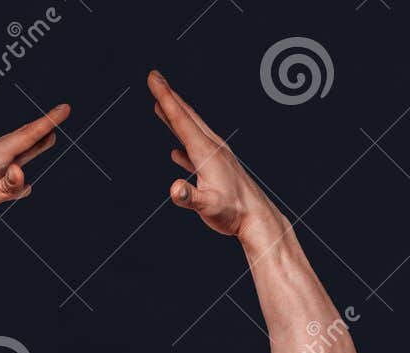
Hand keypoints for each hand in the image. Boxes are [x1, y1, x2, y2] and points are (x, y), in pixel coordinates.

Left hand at [0, 104, 69, 238]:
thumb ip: (6, 186)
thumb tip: (20, 170)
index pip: (26, 136)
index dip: (48, 123)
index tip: (65, 109)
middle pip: (21, 138)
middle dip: (43, 127)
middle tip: (62, 114)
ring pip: (14, 151)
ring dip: (32, 144)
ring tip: (48, 137)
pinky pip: (5, 166)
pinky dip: (19, 163)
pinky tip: (22, 175)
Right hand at [148, 71, 278, 242]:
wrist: (256, 218)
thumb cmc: (233, 213)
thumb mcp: (209, 206)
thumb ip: (190, 197)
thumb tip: (175, 189)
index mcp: (205, 152)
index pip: (180, 119)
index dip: (164, 97)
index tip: (153, 77)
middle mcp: (212, 149)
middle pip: (187, 117)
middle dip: (169, 97)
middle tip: (155, 78)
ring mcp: (216, 159)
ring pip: (192, 131)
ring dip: (176, 118)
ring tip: (163, 107)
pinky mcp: (219, 171)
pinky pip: (197, 152)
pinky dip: (185, 146)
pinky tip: (177, 152)